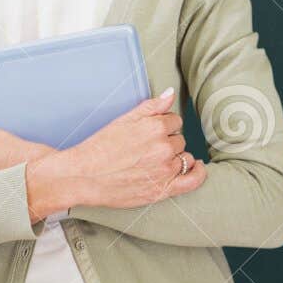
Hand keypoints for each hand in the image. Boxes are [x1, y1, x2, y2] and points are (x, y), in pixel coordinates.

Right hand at [29, 87, 207, 212]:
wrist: (83, 176)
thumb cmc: (100, 147)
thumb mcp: (124, 120)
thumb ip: (151, 106)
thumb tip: (171, 93)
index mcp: (155, 127)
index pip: (174, 122)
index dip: (163, 127)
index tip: (149, 134)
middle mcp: (164, 148)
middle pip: (179, 140)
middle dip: (166, 142)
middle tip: (145, 150)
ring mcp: (165, 170)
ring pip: (184, 157)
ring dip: (175, 158)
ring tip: (152, 162)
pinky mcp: (163, 189)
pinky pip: (193, 180)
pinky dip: (199, 172)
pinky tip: (197, 166)